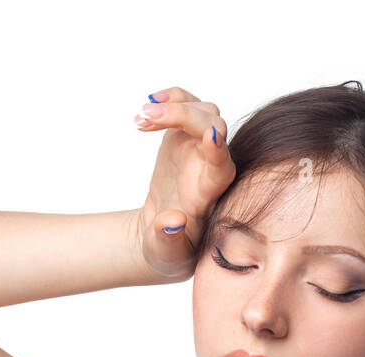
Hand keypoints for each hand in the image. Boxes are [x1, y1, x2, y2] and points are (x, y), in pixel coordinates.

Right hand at [131, 87, 236, 280]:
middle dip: (183, 116)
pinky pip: (185, 104)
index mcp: (212, 194)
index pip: (223, 165)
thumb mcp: (166, 252)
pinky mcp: (184, 136)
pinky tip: (145, 107)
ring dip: (173, 106)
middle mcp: (212, 165)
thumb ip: (168, 238)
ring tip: (141, 119)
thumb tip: (173, 221)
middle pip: (213, 126)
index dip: (218, 149)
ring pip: (201, 110)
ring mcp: (200, 147)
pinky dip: (169, 98)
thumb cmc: (170, 249)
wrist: (164, 236)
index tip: (208, 135)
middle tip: (146, 118)